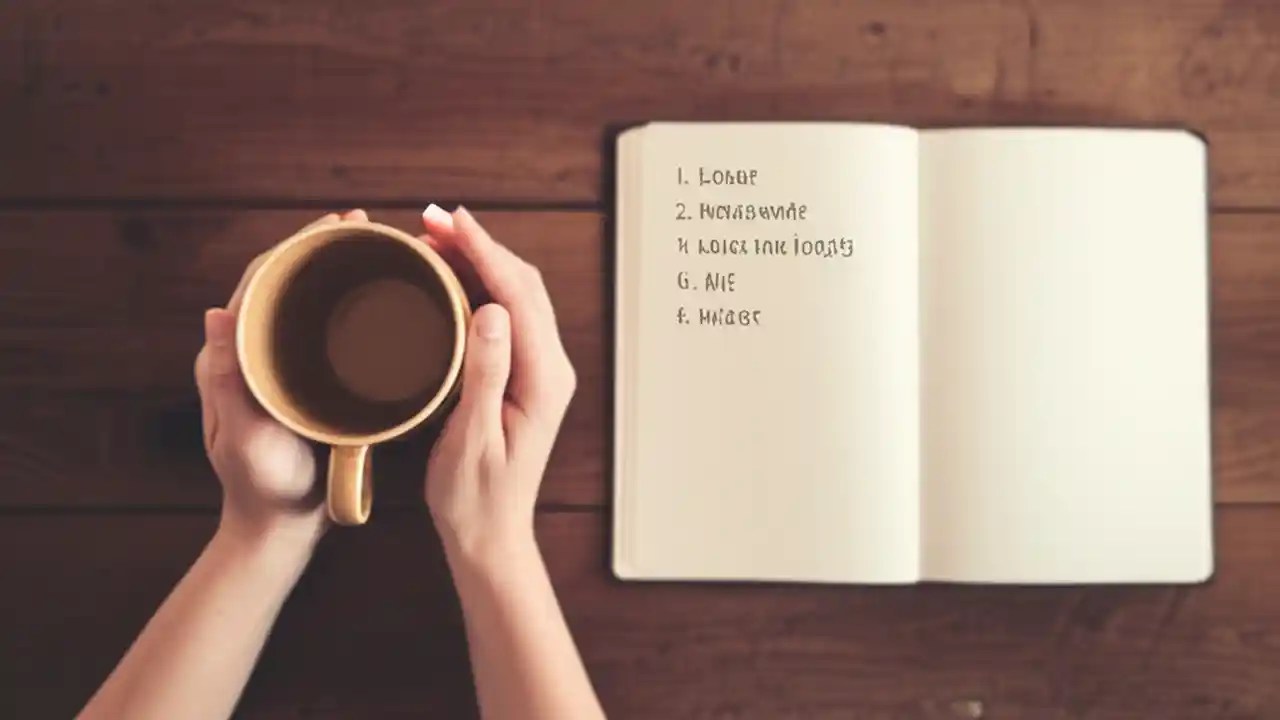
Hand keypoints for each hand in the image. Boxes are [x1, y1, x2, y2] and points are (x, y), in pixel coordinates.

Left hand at [193, 209, 368, 548]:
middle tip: (362, 226)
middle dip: (319, 249)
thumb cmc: (262, 488)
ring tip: (374, 249)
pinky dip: (347, 308)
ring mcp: (280, 369)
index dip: (292, 249)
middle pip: (284, 286)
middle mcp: (253, 356)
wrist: (279, 527)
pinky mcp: (305, 385)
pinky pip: (323, 334)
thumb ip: (226, 381)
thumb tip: (214, 312)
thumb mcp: (243, 439)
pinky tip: (377, 300)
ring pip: (305, 306)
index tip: (331, 226)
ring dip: (335, 273)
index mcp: (231, 360)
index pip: (257, 285)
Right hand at [419, 205, 576, 564]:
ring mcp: (539, 370)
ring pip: (516, 296)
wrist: (489, 534)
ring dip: (479, 260)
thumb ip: (484, 374)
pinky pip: (507, 315)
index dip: (484, 251)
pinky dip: (479, 285)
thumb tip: (492, 310)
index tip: (450, 221)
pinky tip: (449, 275)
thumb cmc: (474, 497)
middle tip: (430, 220)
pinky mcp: (523, 375)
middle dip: (479, 245)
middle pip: (522, 285)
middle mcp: (550, 368)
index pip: (518, 297)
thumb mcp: (472, 438)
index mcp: (543, 380)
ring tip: (434, 236)